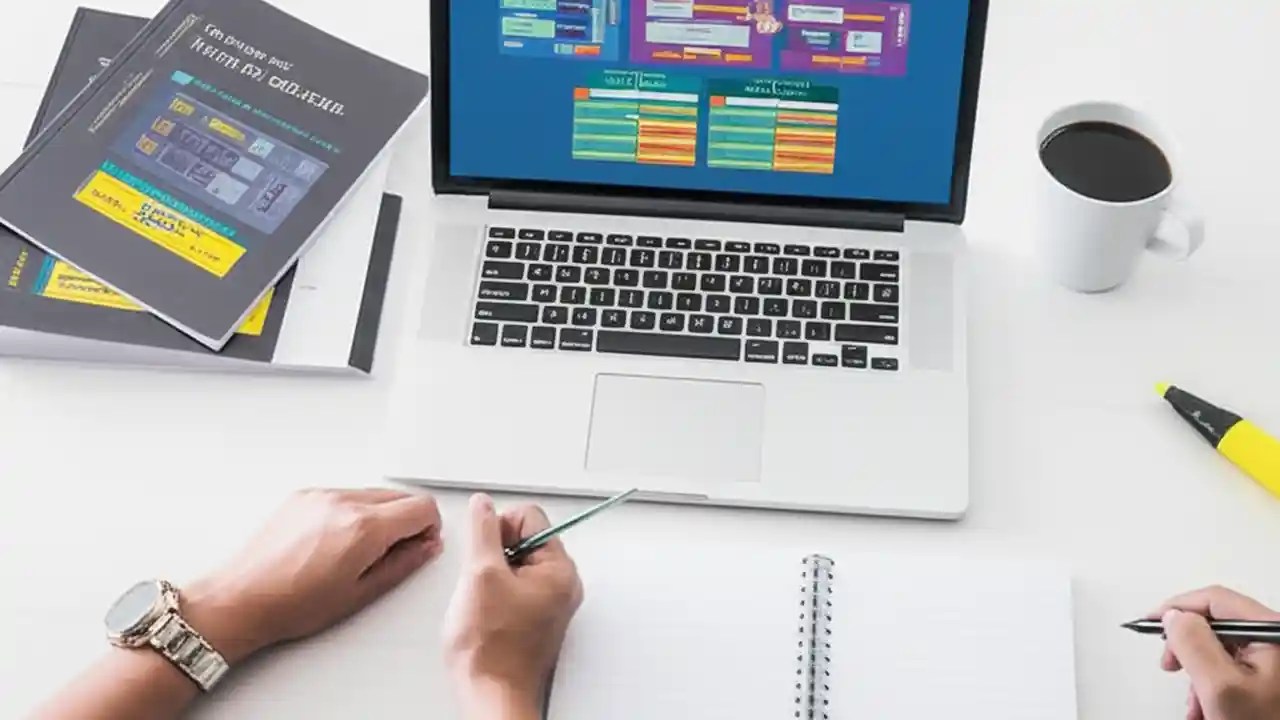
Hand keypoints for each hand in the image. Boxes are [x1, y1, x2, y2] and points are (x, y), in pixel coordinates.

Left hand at [183, 489, 442, 663]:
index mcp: (364, 527)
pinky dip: (351, 512)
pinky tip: (335, 542)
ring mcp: (321, 495)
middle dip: (406, 521)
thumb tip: (426, 547)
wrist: (240, 598)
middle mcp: (343, 502)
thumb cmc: (292, 604)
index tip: (421, 544)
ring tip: (357, 552)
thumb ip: (403, 564)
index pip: (422, 506)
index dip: (430, 527)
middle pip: (400, 496)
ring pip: (372, 494)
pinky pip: (344, 494)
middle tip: (392, 552)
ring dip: (379, 516)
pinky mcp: (303, 495)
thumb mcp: (360, 593)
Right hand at [444, 494, 583, 719]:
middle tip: (481, 579)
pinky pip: (511, 589)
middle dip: (494, 553)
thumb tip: (483, 506)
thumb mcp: (480, 575)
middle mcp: (560, 586)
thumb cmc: (491, 651)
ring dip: (491, 575)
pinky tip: (482, 613)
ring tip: (481, 601)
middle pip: (524, 539)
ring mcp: (547, 604)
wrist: (490, 697)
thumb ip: (482, 531)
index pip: (531, 517)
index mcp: (559, 571)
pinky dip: (493, 594)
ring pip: (513, 565)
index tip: (484, 548)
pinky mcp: (532, 619)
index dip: (500, 525)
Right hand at [1150, 586, 1279, 719]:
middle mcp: (1276, 640)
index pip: (1215, 600)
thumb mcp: (1220, 687)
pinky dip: (1212, 687)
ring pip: (1221, 650)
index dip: (1178, 607)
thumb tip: (1174, 616)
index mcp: (1273, 632)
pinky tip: (1208, 708)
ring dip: (1198, 675)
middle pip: (1217, 625)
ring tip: (1195, 705)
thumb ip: (1193, 645)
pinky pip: (1232, 670)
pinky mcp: (1271, 678)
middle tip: (1170, 665)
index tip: (1153, 622)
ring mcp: (1275, 661)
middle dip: (1187, 648)